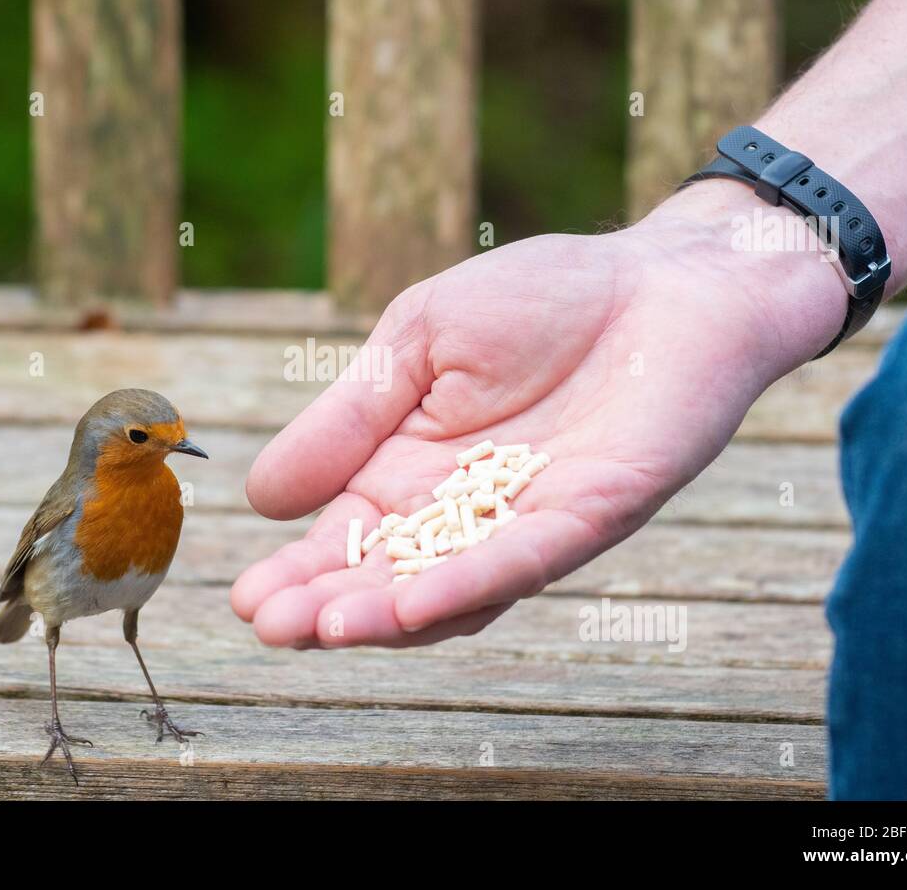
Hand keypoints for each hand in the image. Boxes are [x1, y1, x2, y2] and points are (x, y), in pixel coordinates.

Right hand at [231, 182, 845, 647]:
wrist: (662, 278)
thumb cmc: (541, 296)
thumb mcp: (416, 341)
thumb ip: (348, 417)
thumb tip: (263, 498)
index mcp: (411, 466)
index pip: (344, 534)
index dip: (296, 570)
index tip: (244, 598)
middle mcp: (464, 510)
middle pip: (386, 574)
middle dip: (326, 606)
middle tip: (269, 625)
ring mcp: (526, 522)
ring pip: (448, 587)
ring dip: (386, 614)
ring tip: (324, 628)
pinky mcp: (590, 517)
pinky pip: (522, 561)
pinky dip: (468, 586)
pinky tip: (413, 606)